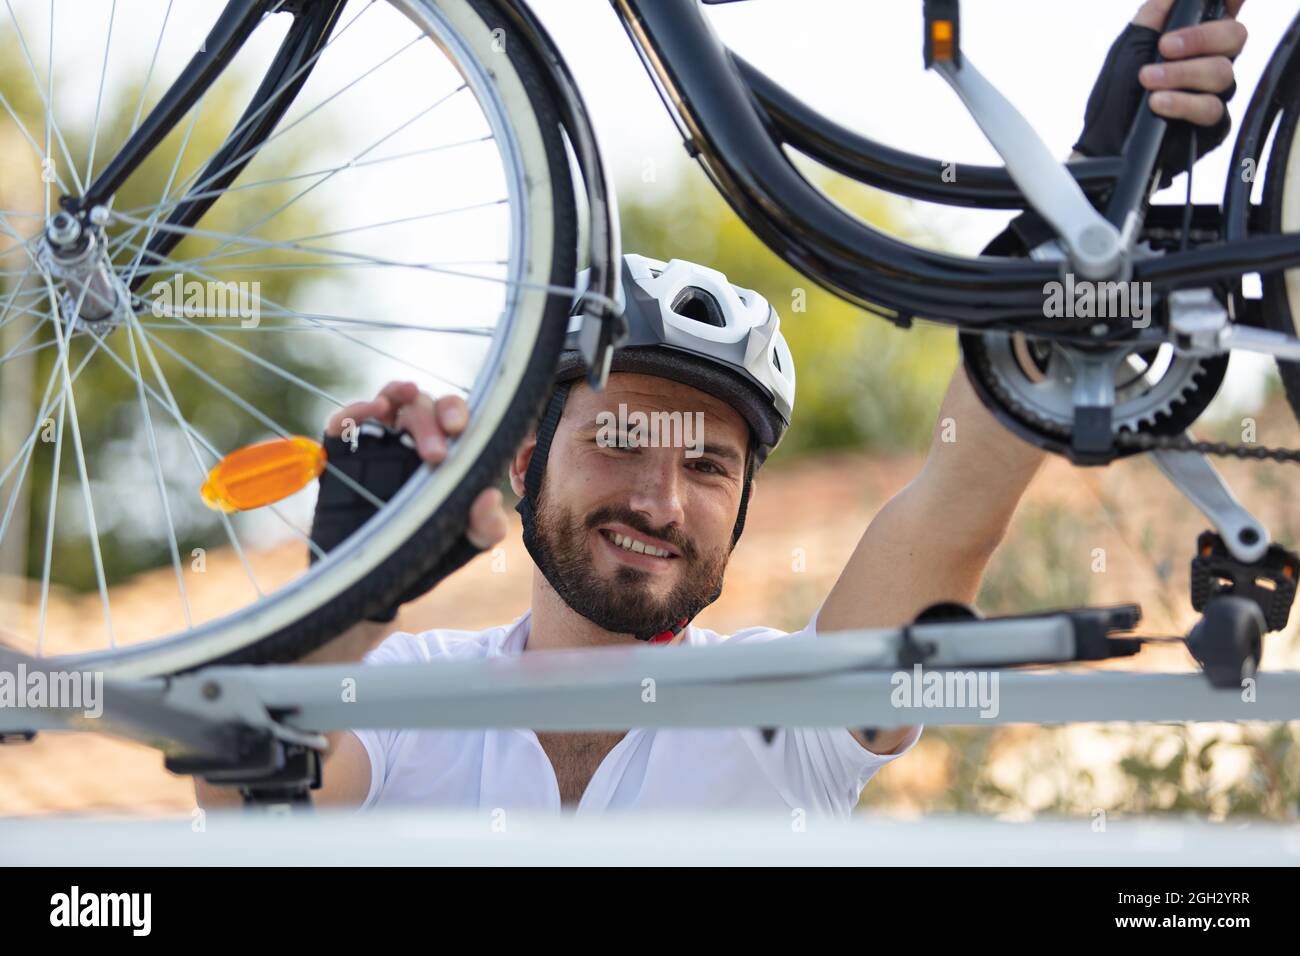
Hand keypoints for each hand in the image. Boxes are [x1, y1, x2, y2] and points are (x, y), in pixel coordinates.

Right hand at [326, 381, 508, 549]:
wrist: (376, 570)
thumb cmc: (426, 546)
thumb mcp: (461, 542)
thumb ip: (484, 526)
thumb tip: (489, 497)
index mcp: (448, 449)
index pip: (457, 418)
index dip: (458, 414)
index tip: (458, 429)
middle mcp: (416, 436)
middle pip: (426, 406)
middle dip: (431, 421)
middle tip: (435, 455)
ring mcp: (381, 437)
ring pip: (393, 399)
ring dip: (398, 393)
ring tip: (402, 395)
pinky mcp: (345, 448)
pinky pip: (349, 419)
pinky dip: (356, 411)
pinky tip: (365, 414)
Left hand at [1074, 1, 1246, 185]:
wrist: (1105, 144)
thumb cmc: (1116, 95)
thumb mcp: (1129, 45)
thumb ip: (1155, 14)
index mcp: (1197, 38)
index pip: (1228, 7)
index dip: (1230, 0)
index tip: (1216, 0)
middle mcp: (1211, 62)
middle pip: (1236, 36)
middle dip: (1200, 38)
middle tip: (1165, 47)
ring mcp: (1215, 94)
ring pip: (1223, 73)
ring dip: (1181, 74)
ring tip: (1147, 81)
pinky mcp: (1212, 126)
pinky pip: (1213, 109)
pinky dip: (1183, 103)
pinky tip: (1158, 103)